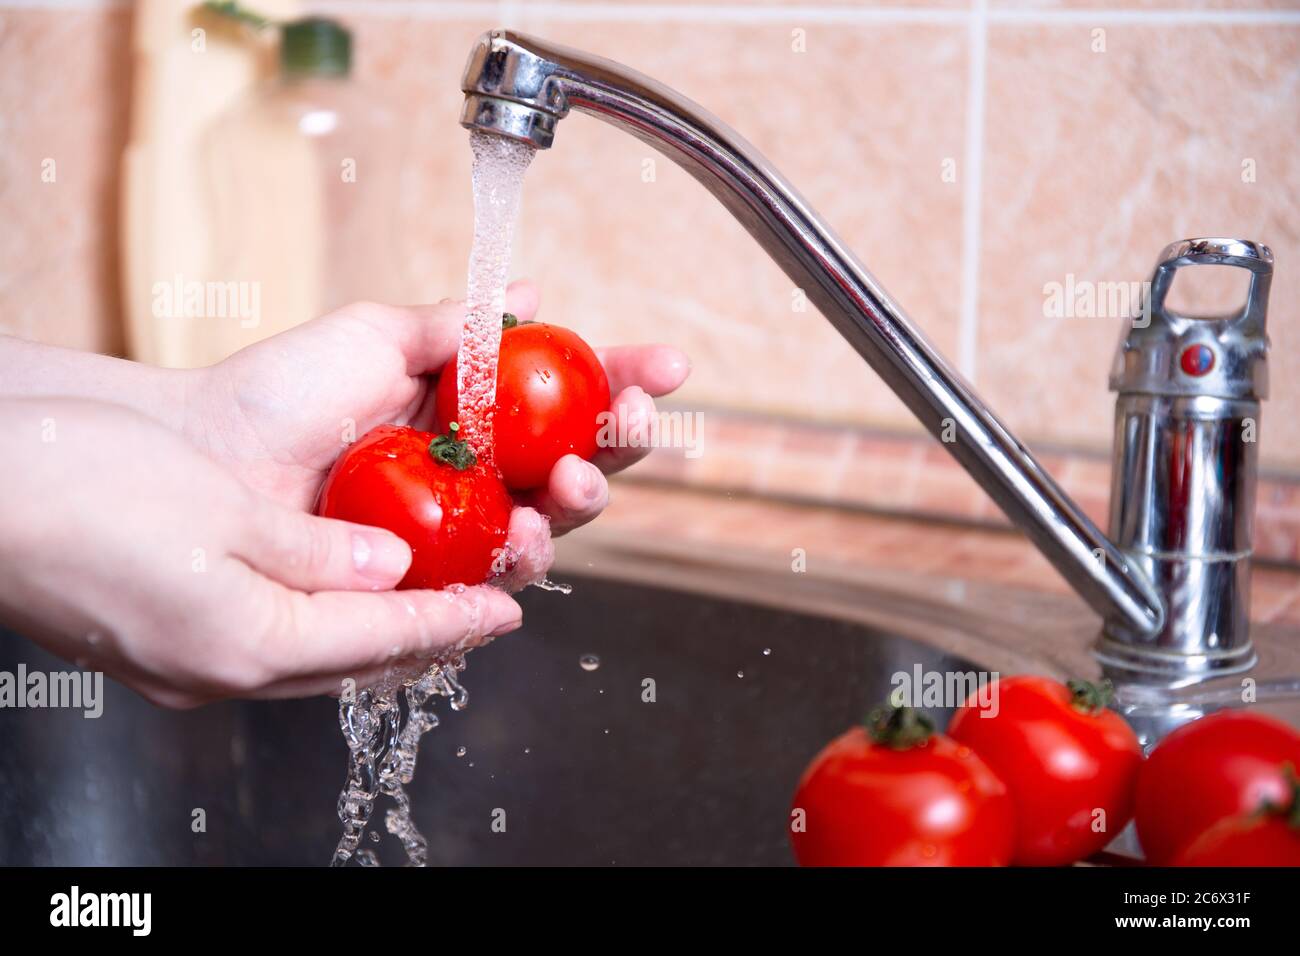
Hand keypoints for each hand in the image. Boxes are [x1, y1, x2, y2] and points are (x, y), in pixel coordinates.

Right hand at [0, 399, 523, 706]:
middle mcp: (221, 670)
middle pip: (353, 661)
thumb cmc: (87, 486)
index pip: (380, 641)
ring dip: (375, 629)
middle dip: (424, 634)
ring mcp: (188, 661)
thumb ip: (320, 552)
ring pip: (312, 654)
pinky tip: (340, 588)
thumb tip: (393, 569)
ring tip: (428, 597)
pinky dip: (322, 617)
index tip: (506, 612)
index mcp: (244, 645)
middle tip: (483, 606)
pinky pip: (272, 639)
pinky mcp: (165, 637)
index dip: (450, 624)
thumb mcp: (224, 511)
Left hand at [182, 281, 689, 580]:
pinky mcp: (433, 587)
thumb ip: (458, 323)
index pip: (568, 398)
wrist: (212, 462)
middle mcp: (478, 473)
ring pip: (552, 526)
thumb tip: (530, 290)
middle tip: (629, 423)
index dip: (621, 380)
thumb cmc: (279, 395)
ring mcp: (459, 531)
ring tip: (572, 479)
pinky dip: (524, 560)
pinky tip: (529, 536)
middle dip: (621, 444)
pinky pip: (497, 582)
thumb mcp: (375, 336)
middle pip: (579, 463)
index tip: (666, 365)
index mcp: (473, 412)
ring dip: (582, 502)